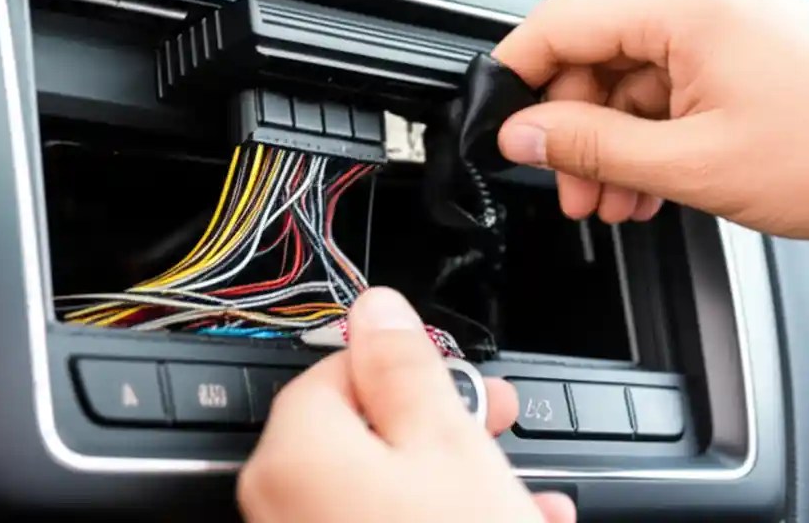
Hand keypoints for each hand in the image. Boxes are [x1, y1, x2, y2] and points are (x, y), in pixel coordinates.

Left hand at [237, 288, 575, 522]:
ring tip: (525, 494)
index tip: (462, 381)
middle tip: (500, 428)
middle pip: (364, 433)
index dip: (410, 366)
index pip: (336, 368)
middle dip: (445, 427)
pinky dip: (442, 521)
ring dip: (459, 482)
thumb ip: (405, 365)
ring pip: (386, 492)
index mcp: (293, 455)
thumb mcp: (446, 445)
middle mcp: (282, 507)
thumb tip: (378, 307)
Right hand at [493, 0, 808, 243]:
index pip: (560, 23)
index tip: (498, 127)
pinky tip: (648, 182)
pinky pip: (669, 80)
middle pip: (594, 53)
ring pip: (631, 76)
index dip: (517, 79)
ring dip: (613, 141)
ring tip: (614, 199)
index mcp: (687, 2)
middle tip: (570, 189)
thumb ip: (589, 147)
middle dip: (574, 129)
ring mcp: (727, 14)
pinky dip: (651, 131)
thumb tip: (524, 136)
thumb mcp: (690, 164)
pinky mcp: (742, 40)